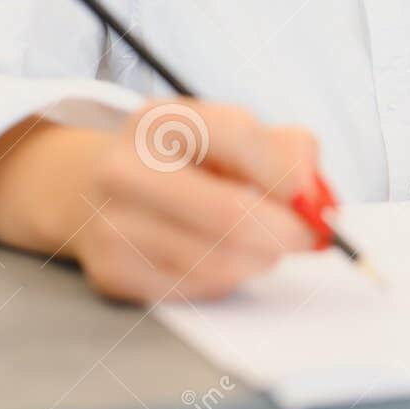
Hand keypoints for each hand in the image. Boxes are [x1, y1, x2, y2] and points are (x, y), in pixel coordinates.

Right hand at [75, 98, 323, 305]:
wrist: (94, 191)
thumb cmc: (183, 163)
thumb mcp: (230, 133)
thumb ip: (286, 150)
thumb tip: (315, 199)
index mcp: (158, 119)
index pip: (241, 136)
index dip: (288, 174)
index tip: (310, 197)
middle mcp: (124, 167)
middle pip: (230, 212)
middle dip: (285, 231)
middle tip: (305, 237)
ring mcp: (112, 223)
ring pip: (219, 261)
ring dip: (259, 259)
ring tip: (261, 245)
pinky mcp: (112, 272)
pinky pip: (197, 289)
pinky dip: (226, 279)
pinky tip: (220, 258)